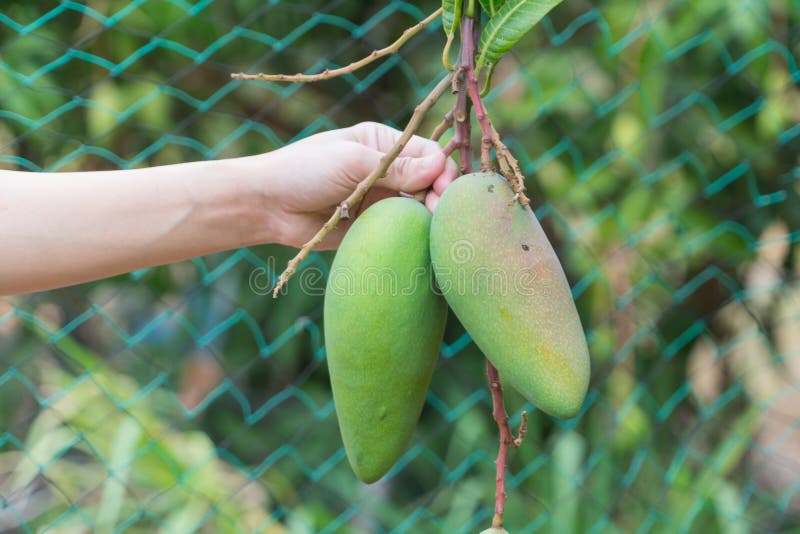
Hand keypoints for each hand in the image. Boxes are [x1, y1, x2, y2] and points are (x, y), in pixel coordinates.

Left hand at [262, 122, 456, 247]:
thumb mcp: (352, 162)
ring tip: (433, 226)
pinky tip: (422, 239)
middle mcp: (386, 170)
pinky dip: (414, 233)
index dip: (441, 168)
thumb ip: (396, 167)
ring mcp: (380, 199)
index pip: (427, 152)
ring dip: (429, 215)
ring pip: (419, 206)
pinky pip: (402, 229)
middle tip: (440, 211)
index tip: (445, 187)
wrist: (267, 206)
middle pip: (429, 180)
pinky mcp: (373, 226)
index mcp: (382, 143)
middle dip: (440, 194)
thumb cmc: (304, 171)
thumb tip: (440, 166)